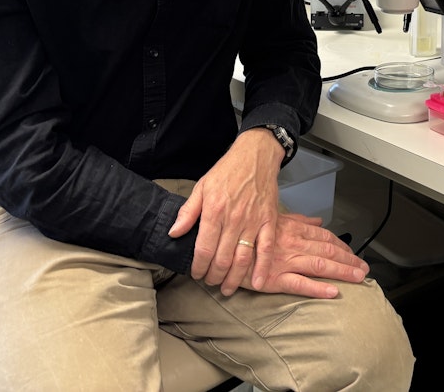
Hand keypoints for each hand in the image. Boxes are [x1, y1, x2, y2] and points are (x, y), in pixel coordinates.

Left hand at [168, 129, 283, 294]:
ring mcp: (253, 221)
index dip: (198, 267)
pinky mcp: (269, 221)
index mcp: (214, 211)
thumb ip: (188, 212)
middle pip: (222, 259)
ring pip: (243, 259)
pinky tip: (257, 282)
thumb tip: (174, 233)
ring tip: (227, 288)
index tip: (196, 274)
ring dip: (234, 278)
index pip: (203, 249)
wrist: (255, 155)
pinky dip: (263, 267)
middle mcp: (233, 219)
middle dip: (214, 276)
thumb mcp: (201, 187)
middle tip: (210, 281)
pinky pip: (266, 249)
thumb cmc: (227, 170)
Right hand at [243, 212, 368, 298]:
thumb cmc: (246, 232)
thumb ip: (298, 220)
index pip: (324, 237)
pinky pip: (300, 284)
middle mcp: (292, 243)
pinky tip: (333, 292)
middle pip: (328, 251)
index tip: (353, 253)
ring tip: (358, 278)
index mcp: (292, 229)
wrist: (221, 243)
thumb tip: (318, 220)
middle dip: (349, 260)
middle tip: (364, 268)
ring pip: (320, 265)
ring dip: (342, 272)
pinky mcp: (274, 278)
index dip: (342, 245)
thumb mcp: (274, 219)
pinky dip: (317, 288)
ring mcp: (285, 260)